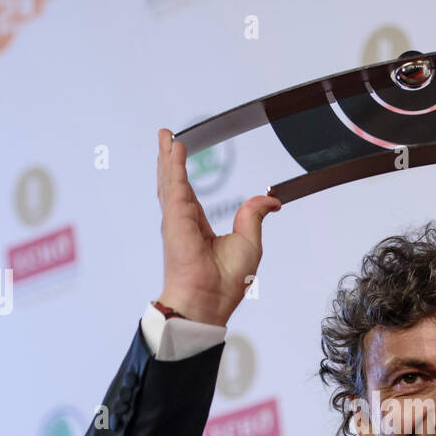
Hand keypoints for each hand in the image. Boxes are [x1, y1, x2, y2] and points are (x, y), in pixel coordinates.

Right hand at [155, 127, 280, 324]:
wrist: (208, 299)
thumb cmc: (225, 282)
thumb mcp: (249, 242)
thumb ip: (254, 215)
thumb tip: (271, 200)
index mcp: (198, 230)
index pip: (191, 197)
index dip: (186, 177)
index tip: (183, 160)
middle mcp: (184, 223)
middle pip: (175, 183)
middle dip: (169, 160)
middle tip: (166, 139)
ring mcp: (177, 219)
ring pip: (170, 180)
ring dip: (167, 156)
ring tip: (164, 136)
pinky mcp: (175, 216)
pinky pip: (175, 183)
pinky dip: (174, 163)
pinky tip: (174, 146)